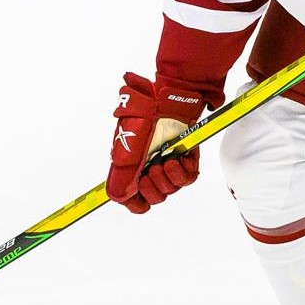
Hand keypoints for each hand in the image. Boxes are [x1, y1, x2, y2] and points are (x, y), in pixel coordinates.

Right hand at [106, 72, 202, 213]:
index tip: (139, 201)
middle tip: (149, 172)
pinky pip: (187, 178)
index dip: (136, 203)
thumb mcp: (125, 148)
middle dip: (152, 189)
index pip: (135, 199)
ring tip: (163, 161)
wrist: (166, 101)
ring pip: (171, 189)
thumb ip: (120, 176)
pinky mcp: (186, 159)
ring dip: (166, 178)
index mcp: (132, 167)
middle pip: (154, 198)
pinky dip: (180, 172)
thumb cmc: (144, 118)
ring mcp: (168, 164)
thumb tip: (117, 197)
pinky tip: (174, 159)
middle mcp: (150, 168)